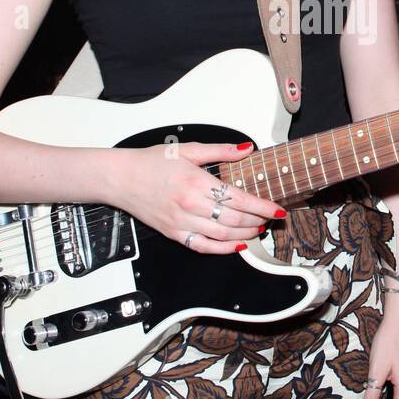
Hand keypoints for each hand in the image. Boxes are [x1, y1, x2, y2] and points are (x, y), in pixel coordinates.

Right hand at [111, 141, 282, 254]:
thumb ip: (220, 151)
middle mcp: (190, 205)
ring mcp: (181, 223)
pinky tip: (237, 245)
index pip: (239, 198)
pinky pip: (203, 247)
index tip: (277, 208)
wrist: (121, 178)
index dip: (262, 206)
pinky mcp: (174, 234)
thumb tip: (246, 149)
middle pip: (234, 220)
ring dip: (246, 235)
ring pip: (223, 237)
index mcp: (196, 182)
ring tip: (258, 228)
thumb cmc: (150, 163)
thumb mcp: (188, 149)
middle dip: (259, 221)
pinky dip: (223, 249)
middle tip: (271, 218)